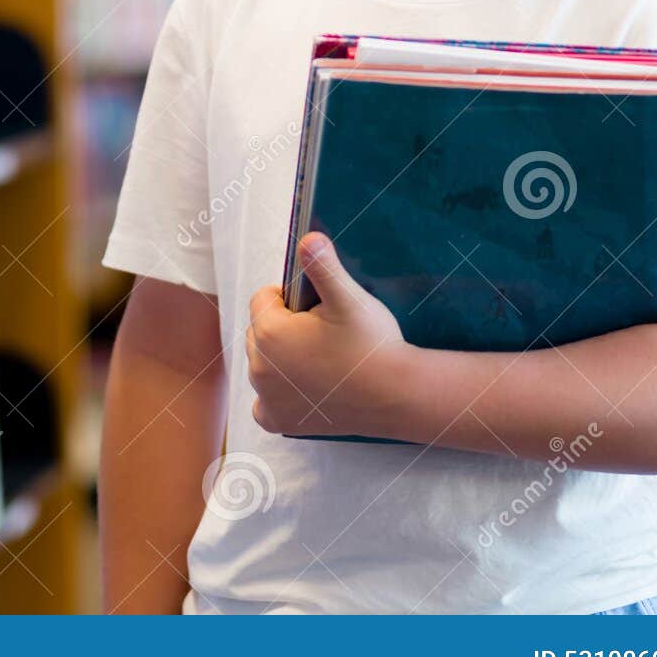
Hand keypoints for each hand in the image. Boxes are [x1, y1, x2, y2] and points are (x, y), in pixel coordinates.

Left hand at [246, 232, 416, 438]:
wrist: (397, 395)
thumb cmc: (372, 345)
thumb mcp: (348, 298)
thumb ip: (322, 266)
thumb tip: (307, 236)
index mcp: (269, 333)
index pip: (263, 299)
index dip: (289, 298)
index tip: (317, 309)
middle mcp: (258, 367)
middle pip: (260, 331)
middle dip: (283, 327)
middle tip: (321, 333)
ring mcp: (267, 398)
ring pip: (263, 363)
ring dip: (280, 358)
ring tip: (318, 358)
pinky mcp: (278, 420)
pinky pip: (264, 402)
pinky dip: (278, 395)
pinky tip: (303, 387)